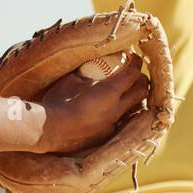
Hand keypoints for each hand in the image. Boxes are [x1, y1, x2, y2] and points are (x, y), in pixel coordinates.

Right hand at [34, 61, 149, 154]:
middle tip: (134, 75)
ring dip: (135, 99)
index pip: (133, 73)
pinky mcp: (107, 135)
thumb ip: (84, 73)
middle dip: (142, 80)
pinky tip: (112, 112)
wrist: (50, 130)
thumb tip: (87, 66)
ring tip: (128, 94)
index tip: (133, 57)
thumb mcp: (70, 80)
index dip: (136, 62)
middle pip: (142, 91)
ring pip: (136, 109)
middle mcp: (117, 108)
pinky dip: (121, 114)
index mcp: (110, 90)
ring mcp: (113, 123)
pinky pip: (121, 122)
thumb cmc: (58, 101)